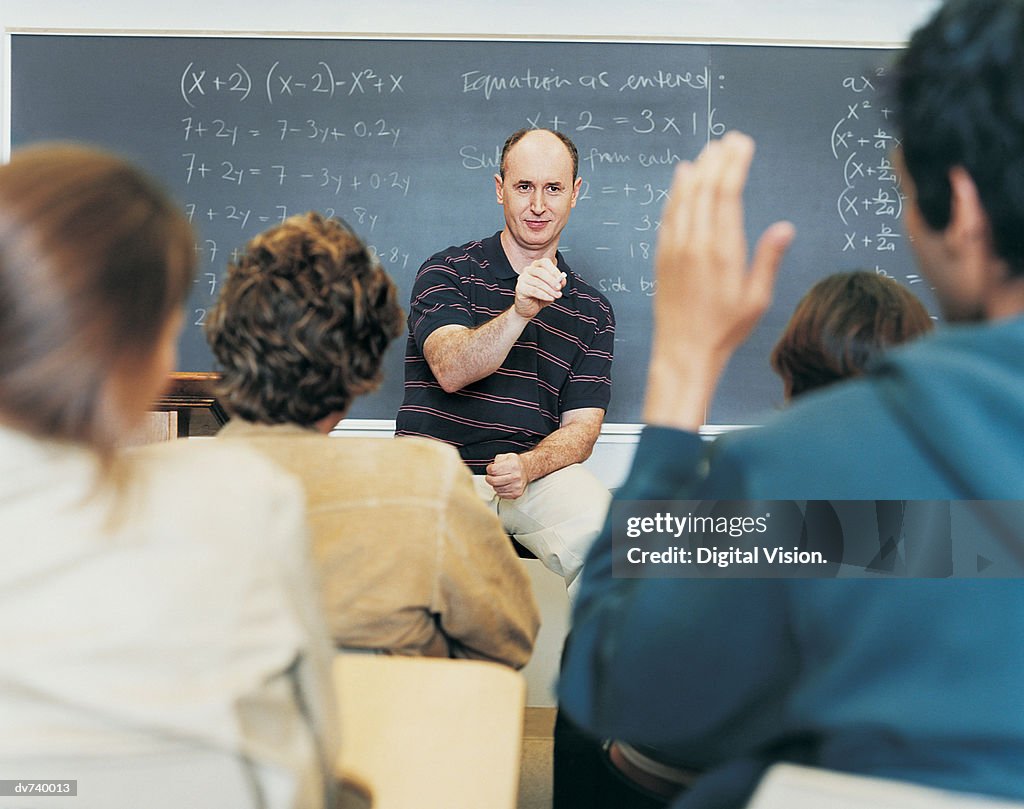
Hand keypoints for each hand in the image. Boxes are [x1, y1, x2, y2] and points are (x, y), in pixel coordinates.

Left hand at [485, 452, 529, 499]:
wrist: (526, 470)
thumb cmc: (516, 464)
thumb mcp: (506, 456)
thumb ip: (496, 460)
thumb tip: (489, 467)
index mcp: (513, 465)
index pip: (493, 470)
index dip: (489, 469)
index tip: (490, 469)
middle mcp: (516, 476)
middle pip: (493, 481)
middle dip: (489, 478)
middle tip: (491, 476)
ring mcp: (516, 486)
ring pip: (496, 489)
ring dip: (495, 485)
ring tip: (499, 480)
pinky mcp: (516, 493)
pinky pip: (501, 495)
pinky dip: (500, 490)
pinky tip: (503, 485)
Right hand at [514, 258, 565, 318]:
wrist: (528, 307)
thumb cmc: (539, 296)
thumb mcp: (552, 288)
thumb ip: (557, 283)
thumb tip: (562, 281)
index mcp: (536, 266)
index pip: (545, 262)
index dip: (554, 270)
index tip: (561, 278)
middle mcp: (528, 270)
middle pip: (541, 272)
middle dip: (552, 280)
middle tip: (559, 288)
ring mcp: (523, 278)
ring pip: (538, 282)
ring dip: (550, 290)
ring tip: (556, 295)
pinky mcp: (520, 288)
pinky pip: (534, 291)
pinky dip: (544, 295)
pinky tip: (550, 298)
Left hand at [645, 131, 794, 429]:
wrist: (683, 351)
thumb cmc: (725, 329)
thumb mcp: (756, 299)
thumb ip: (768, 260)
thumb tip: (785, 227)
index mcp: (723, 251)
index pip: (727, 195)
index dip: (734, 165)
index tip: (742, 145)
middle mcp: (695, 244)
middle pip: (705, 189)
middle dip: (718, 160)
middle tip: (730, 139)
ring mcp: (675, 249)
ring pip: (684, 198)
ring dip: (697, 170)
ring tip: (710, 150)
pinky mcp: (662, 256)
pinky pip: (669, 215)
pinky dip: (676, 191)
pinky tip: (683, 176)